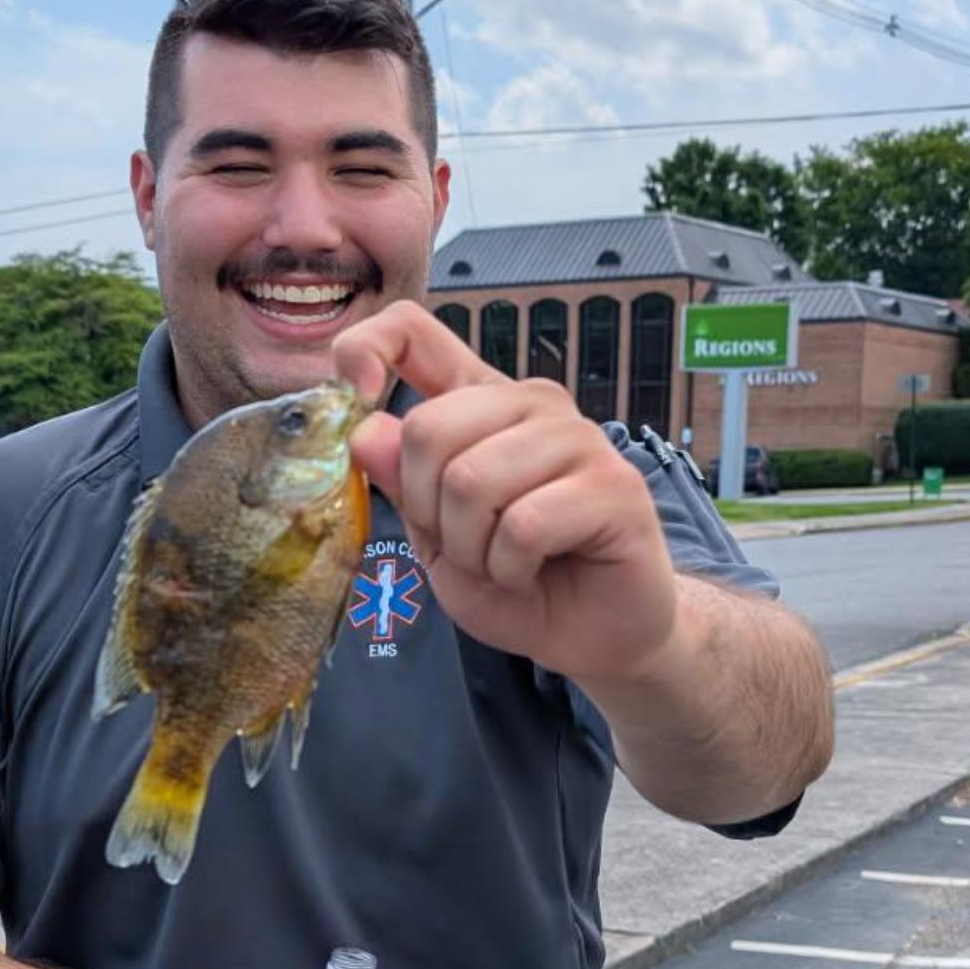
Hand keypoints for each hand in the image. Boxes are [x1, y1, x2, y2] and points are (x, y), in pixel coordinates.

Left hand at [333, 301, 681, 685]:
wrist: (591, 637)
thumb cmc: (515, 580)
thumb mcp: (434, 538)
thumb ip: (402, 483)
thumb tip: (364, 431)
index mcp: (479, 402)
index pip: (411, 331)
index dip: (365, 350)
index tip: (355, 401)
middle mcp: (530, 404)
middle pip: (428, 427)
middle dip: (426, 510)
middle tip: (465, 545)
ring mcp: (578, 438)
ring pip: (472, 481)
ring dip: (471, 548)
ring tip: (503, 563)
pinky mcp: (614, 484)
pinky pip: (523, 525)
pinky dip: (510, 568)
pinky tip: (532, 572)